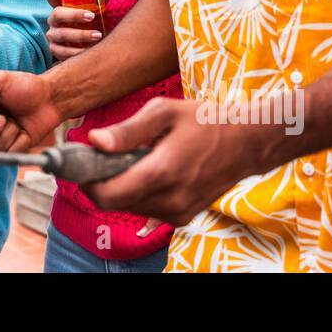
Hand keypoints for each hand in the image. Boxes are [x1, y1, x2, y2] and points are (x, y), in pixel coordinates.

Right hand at [46, 0, 103, 61]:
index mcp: (60, 6)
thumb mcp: (94, 9)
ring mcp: (52, 35)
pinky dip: (77, 52)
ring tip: (98, 35)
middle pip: (57, 14)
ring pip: (62, 34)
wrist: (86, 45)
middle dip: (74, 15)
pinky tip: (90, 50)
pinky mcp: (55, 50)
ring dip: (80, 35)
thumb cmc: (89, 23)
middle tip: (92, 16)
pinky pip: (63, 52)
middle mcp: (53, 20)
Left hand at [82, 96, 277, 227]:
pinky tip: (152, 170)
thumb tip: (94, 142)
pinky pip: (147, 210)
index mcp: (161, 173)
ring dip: (122, 187)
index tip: (84, 161)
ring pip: (130, 208)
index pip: (106, 195)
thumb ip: (127, 130)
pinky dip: (140, 193)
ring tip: (136, 158)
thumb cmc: (205, 121)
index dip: (87, 180)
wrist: (247, 143)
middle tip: (107, 155)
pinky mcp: (184, 218)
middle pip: (114, 203)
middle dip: (102, 181)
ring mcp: (178, 213)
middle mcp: (169, 200)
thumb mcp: (164, 113)